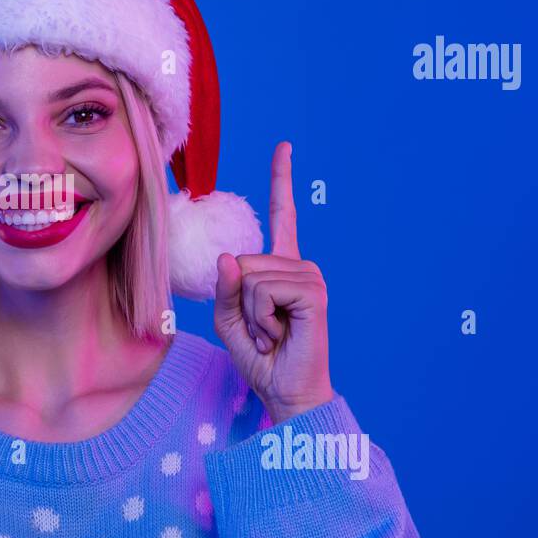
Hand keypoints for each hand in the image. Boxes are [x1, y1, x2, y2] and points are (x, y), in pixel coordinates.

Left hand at [213, 141, 332, 424]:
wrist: (286, 391)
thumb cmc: (259, 357)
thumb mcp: (229, 319)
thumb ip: (225, 287)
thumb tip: (229, 257)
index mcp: (280, 267)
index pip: (283, 215)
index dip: (282, 179)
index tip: (284, 146)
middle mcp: (299, 265)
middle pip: (242, 260)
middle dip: (239, 303)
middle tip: (262, 330)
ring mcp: (309, 277)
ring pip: (249, 277)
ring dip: (251, 316)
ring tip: (272, 334)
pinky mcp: (313, 292)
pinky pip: (262, 291)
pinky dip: (260, 319)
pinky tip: (279, 335)